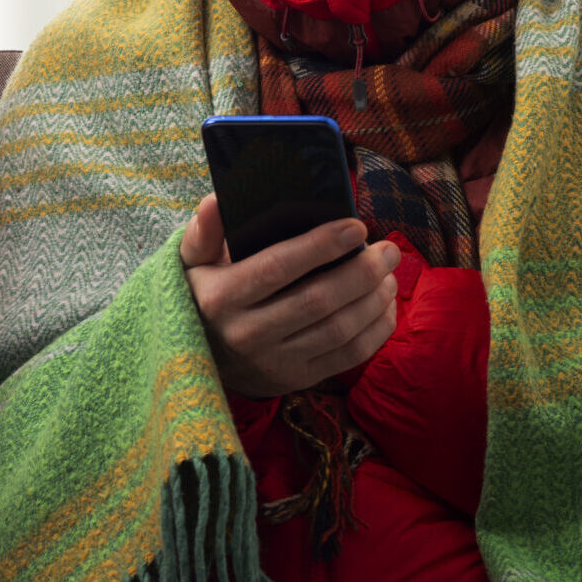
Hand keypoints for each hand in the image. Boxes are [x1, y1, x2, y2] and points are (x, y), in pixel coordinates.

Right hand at [179, 196, 400, 397]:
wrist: (199, 357)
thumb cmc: (204, 294)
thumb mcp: (192, 262)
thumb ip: (204, 231)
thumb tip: (215, 201)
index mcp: (221, 298)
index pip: (277, 268)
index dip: (320, 246)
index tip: (355, 226)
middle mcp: (246, 334)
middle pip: (317, 301)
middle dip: (361, 271)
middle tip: (387, 248)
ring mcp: (273, 363)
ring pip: (338, 329)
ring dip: (374, 298)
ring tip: (389, 272)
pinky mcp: (296, 380)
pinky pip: (348, 357)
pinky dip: (376, 329)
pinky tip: (385, 303)